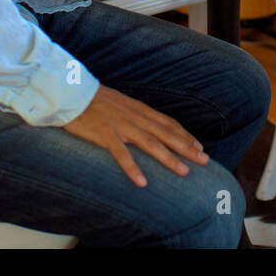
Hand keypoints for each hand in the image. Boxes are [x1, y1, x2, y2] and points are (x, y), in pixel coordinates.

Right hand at [63, 85, 208, 185]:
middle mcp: (135, 117)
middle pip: (166, 134)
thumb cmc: (94, 100)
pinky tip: (143, 182)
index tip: (199, 146)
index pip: (168, 123)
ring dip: (169, 158)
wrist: (72, 93)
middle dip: (187, 147)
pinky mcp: (105, 135)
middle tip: (204, 160)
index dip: (185, 135)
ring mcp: (121, 126)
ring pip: (151, 144)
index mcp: (139, 109)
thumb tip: (148, 125)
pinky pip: (122, 154)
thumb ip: (135, 114)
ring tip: (184, 172)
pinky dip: (133, 168)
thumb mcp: (121, 104)